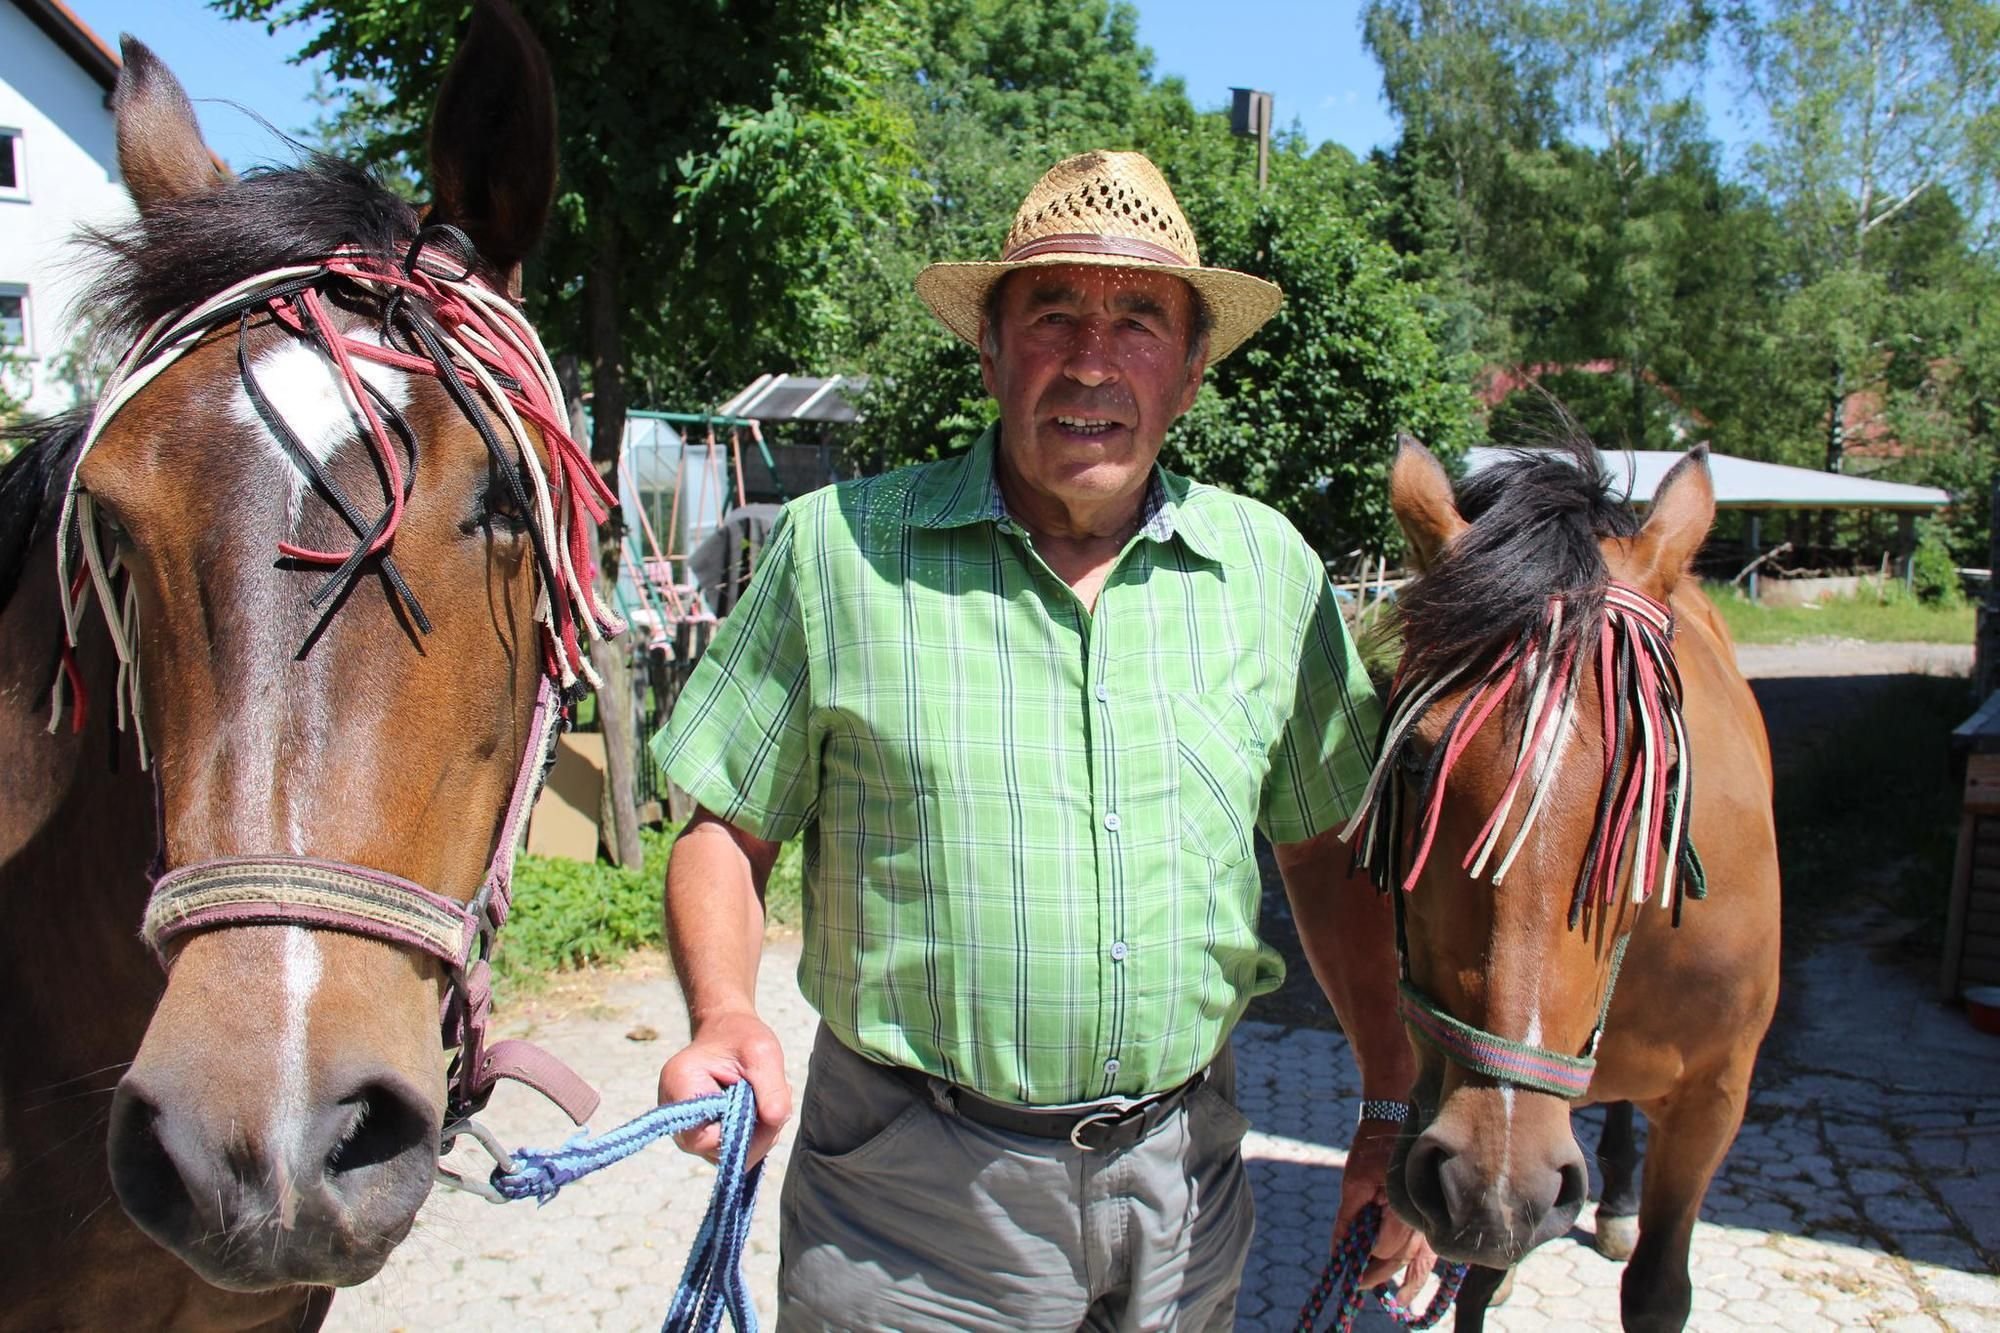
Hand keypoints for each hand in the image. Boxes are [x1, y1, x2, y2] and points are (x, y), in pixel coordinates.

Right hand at [657, 1009, 791, 1166]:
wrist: (727, 1033)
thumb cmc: (742, 1038)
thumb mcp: (763, 1053)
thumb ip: (772, 1088)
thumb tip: (776, 1122)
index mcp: (680, 1085)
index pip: (703, 1138)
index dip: (740, 1134)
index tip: (763, 1107)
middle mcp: (674, 1113)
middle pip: (716, 1151)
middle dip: (755, 1134)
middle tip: (773, 1098)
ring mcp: (684, 1128)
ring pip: (726, 1155)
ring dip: (756, 1135)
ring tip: (763, 1098)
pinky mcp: (699, 1135)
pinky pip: (728, 1150)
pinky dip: (752, 1135)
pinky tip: (756, 1108)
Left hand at [1334, 1116, 1437, 1296]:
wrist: (1396, 1121)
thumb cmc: (1372, 1148)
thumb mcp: (1353, 1181)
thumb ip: (1348, 1218)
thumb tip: (1339, 1250)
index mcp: (1403, 1206)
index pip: (1386, 1246)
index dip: (1366, 1254)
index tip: (1350, 1261)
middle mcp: (1422, 1215)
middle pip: (1403, 1258)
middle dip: (1380, 1274)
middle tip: (1359, 1285)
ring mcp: (1429, 1216)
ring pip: (1420, 1259)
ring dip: (1405, 1279)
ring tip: (1392, 1299)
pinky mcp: (1430, 1213)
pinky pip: (1428, 1248)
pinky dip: (1419, 1267)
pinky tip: (1410, 1284)